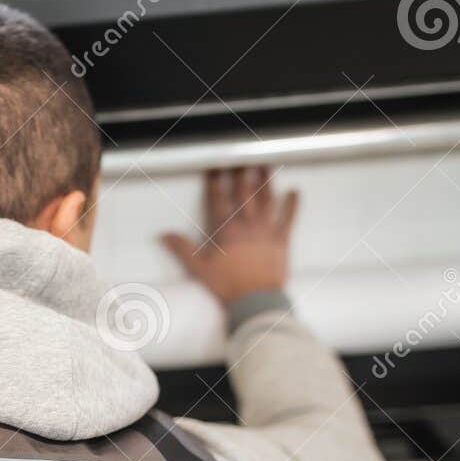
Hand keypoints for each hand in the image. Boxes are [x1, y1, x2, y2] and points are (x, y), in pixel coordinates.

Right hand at [161, 167, 298, 303]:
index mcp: (226, 230)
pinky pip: (288, 218)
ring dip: (266, 180)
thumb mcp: (199, 268)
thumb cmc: (228, 286)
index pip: (218, 198)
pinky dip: (292, 204)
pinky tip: (295, 192)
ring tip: (265, 165)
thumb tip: (164, 235)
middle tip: (242, 159)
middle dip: (242, 173)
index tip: (215, 168)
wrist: (255, 301)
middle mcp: (247, 225)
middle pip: (244, 192)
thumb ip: (182, 249)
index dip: (216, 181)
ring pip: (267, 199)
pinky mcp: (282, 240)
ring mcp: (266, 230)